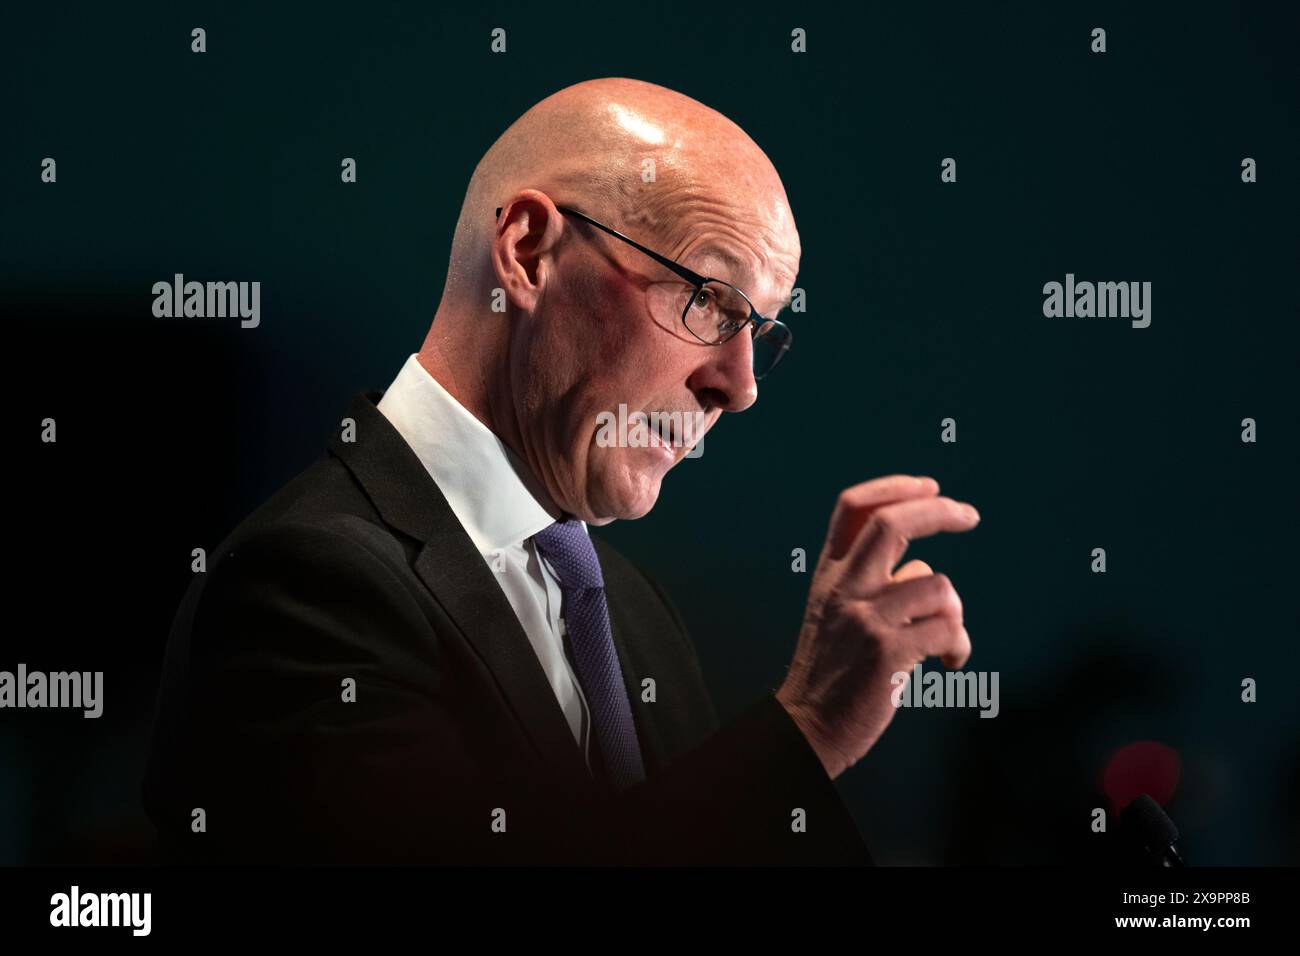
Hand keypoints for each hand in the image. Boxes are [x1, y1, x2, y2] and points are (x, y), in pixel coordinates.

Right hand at [775, 475, 979, 778]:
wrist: (809, 727)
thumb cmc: (836, 671)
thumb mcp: (838, 612)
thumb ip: (872, 583)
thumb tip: (924, 568)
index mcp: (829, 573)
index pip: (854, 507)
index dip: (895, 487)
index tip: (930, 486)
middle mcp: (844, 588)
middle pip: (892, 523)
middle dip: (940, 511)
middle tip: (971, 515)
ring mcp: (865, 618)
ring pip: (938, 586)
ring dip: (956, 613)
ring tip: (946, 642)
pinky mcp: (888, 653)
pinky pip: (948, 629)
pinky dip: (959, 646)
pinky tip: (949, 663)